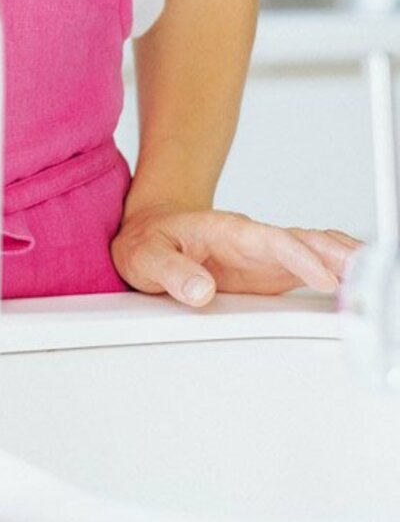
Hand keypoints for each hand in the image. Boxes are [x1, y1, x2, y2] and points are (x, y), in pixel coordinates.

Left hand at [110, 201, 364, 307]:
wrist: (151, 228)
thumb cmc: (148, 240)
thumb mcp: (146, 256)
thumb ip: (171, 273)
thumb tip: (199, 292)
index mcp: (227, 231)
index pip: (271, 241)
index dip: (300, 258)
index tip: (324, 278)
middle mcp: (254, 240)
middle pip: (306, 241)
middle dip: (339, 258)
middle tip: (369, 278)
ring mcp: (266, 255)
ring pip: (316, 250)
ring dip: (346, 262)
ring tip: (377, 280)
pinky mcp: (272, 270)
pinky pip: (314, 266)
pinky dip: (340, 272)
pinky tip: (359, 284)